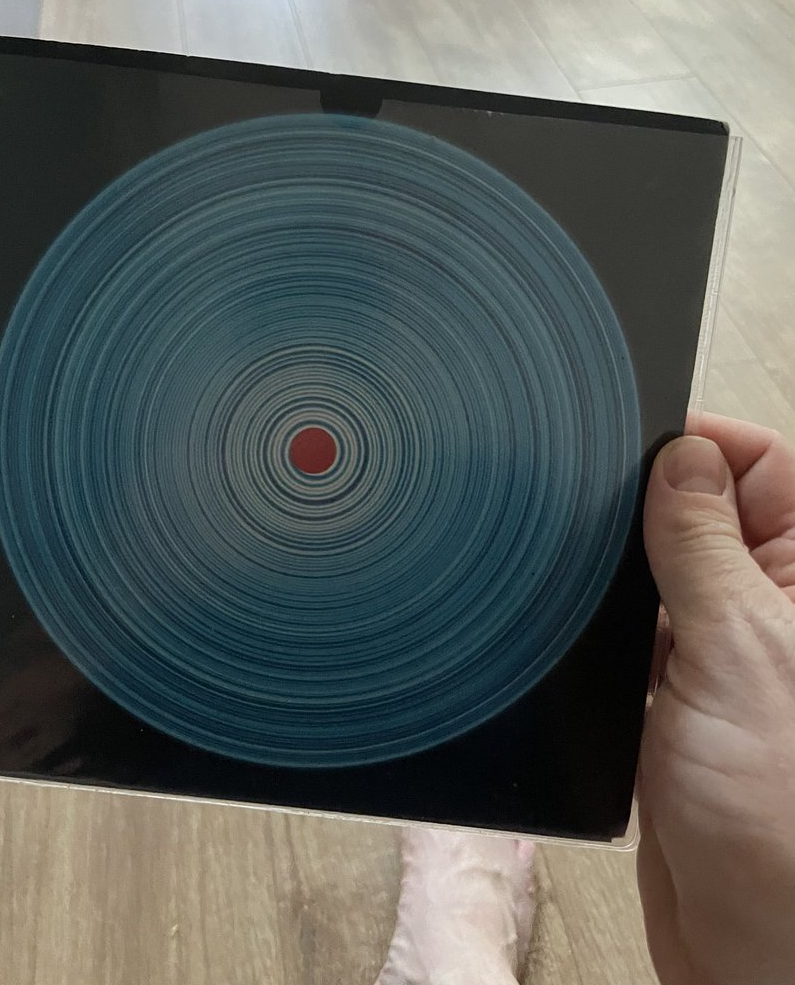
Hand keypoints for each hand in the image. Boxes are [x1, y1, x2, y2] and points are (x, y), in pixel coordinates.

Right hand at [639, 414, 794, 984]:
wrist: (749, 947)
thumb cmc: (785, 821)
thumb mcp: (738, 648)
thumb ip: (702, 544)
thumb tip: (681, 457)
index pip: (763, 466)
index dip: (701, 444)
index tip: (639, 440)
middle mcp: (773, 612)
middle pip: (704, 513)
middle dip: (651, 509)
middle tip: (605, 514)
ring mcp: (724, 655)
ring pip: (663, 573)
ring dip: (630, 576)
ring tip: (605, 586)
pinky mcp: (680, 698)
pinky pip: (638, 633)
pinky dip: (612, 629)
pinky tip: (599, 640)